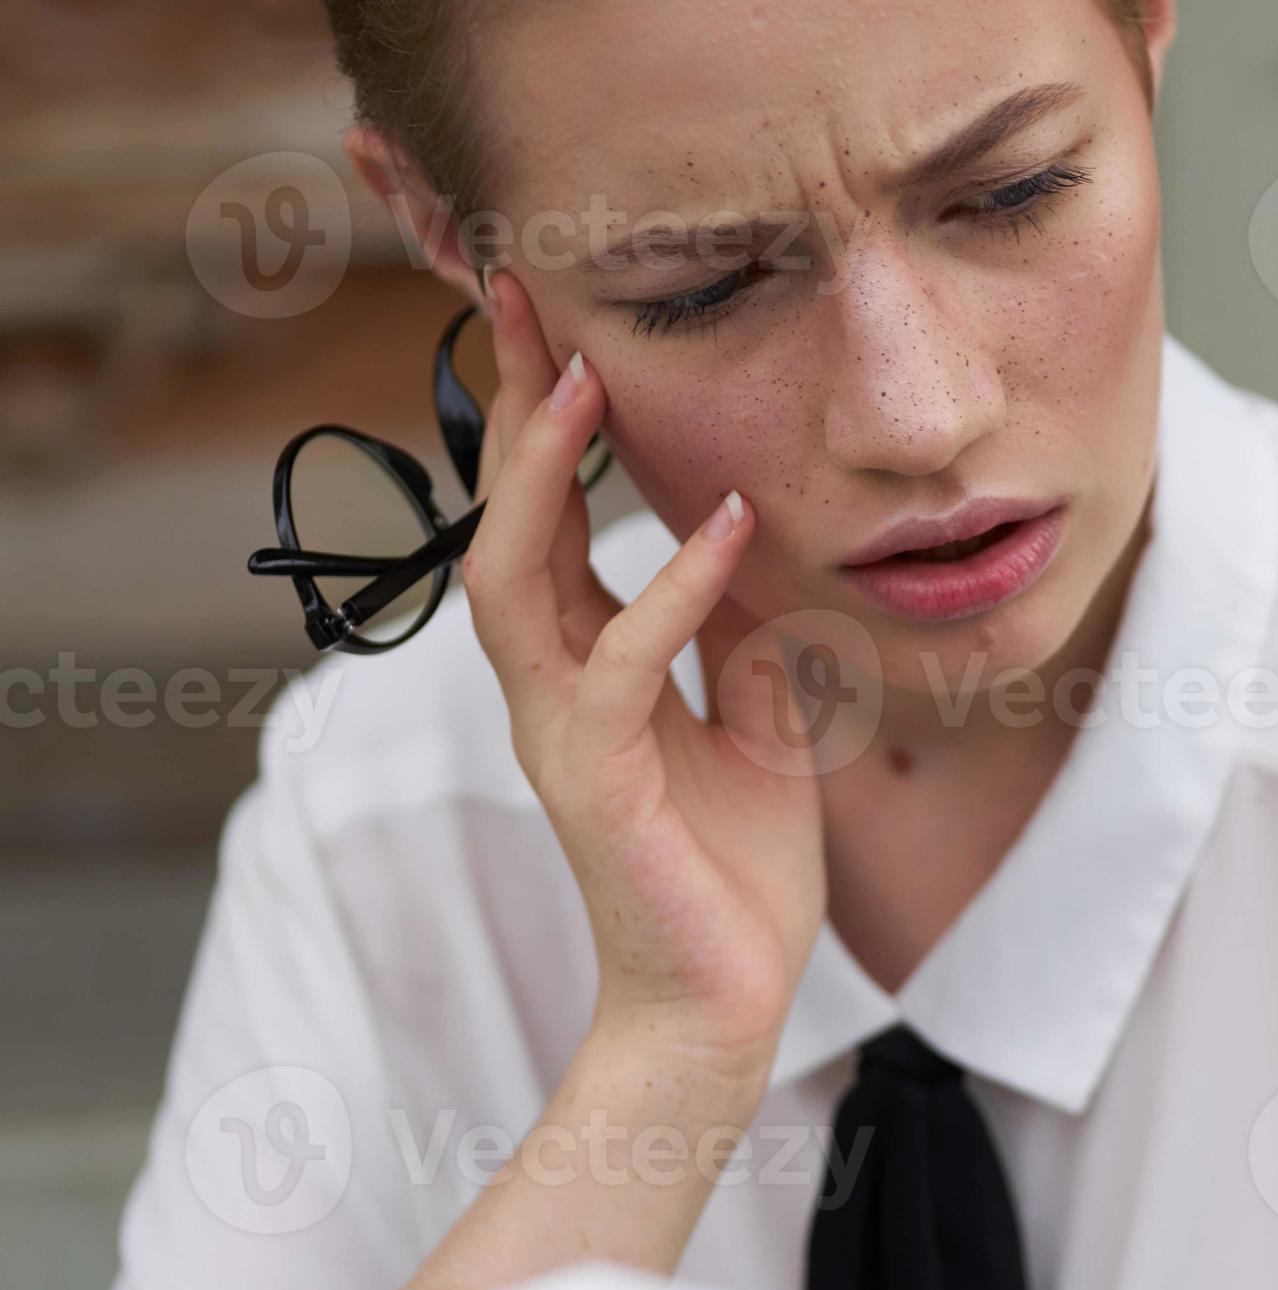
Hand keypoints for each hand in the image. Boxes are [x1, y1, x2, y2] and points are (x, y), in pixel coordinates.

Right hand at [462, 271, 824, 1076]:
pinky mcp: (595, 781)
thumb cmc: (734, 871)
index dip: (548, 415)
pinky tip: (728, 525)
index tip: (558, 312)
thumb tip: (758, 553)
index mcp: (586, 662)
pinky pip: (619, 666)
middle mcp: (551, 684)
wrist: (726, 998)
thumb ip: (743, 639)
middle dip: (512, 405)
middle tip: (520, 290)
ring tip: (589, 380)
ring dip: (547, 476)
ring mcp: (561, 729)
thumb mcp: (762, 723)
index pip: (548, 515)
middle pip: (503, 516)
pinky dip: (671, 589)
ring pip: (515, 578)